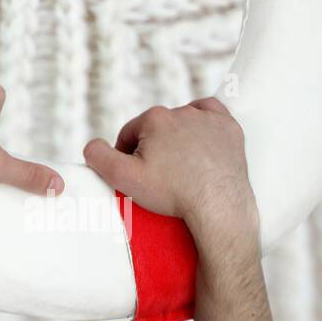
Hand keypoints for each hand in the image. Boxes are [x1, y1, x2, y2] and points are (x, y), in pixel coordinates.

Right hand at [82, 97, 256, 244]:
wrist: (218, 208)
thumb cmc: (173, 194)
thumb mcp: (124, 178)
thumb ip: (98, 156)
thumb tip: (92, 145)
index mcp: (154, 119)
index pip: (130, 133)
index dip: (128, 154)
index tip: (137, 173)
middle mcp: (182, 112)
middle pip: (156, 129)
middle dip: (153, 148)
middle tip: (159, 175)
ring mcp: (208, 119)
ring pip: (182, 121)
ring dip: (177, 137)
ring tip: (179, 163)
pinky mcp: (229, 129)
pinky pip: (211, 114)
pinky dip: (203, 122)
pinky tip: (199, 136)